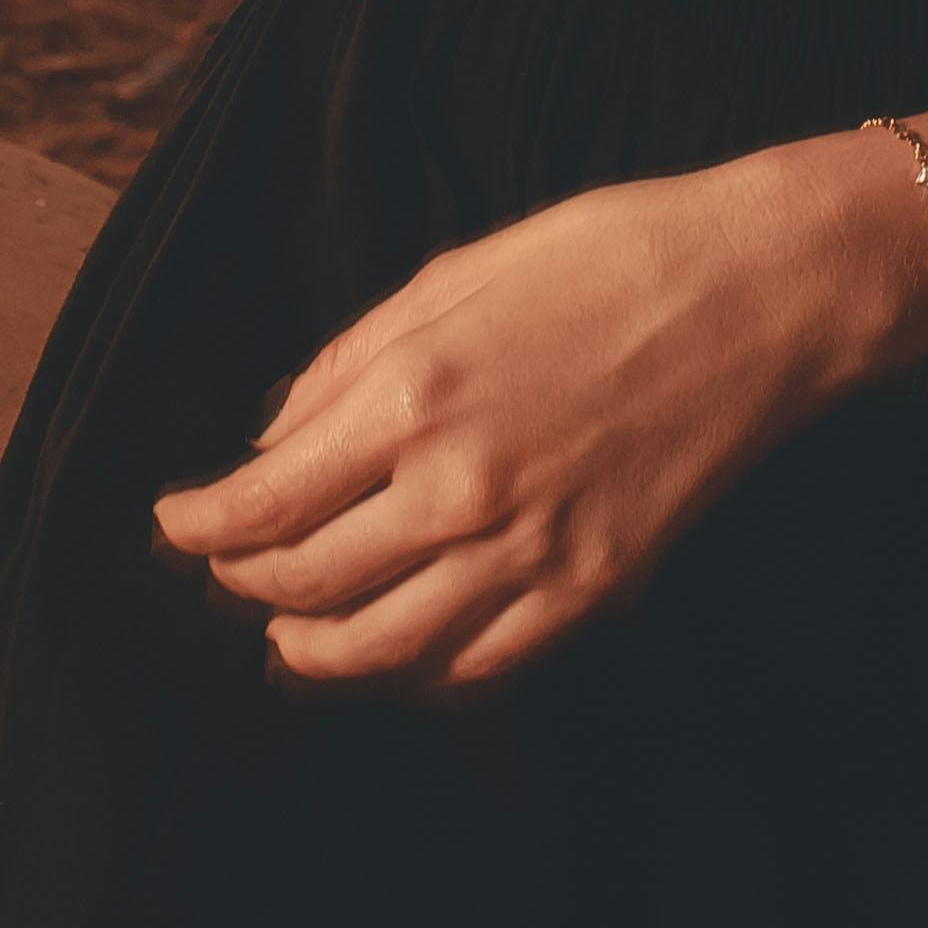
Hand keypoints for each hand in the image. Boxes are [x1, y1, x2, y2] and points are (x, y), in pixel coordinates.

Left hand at [150, 154, 893, 699]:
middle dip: (244, 583)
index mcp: (416, 390)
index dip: (200, 525)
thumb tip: (277, 438)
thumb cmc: (607, 253)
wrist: (758, 292)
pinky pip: (477, 666)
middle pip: (307, 581)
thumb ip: (353, 358)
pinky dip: (416, 675)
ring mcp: (529, 551)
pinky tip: (394, 654)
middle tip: (221, 569)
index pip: (267, 499)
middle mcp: (459, 486)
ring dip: (311, 650)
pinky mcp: (591, 589)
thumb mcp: (459, 271)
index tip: (168, 522)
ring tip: (283, 634)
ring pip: (380, 651)